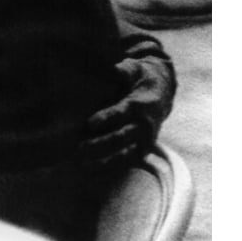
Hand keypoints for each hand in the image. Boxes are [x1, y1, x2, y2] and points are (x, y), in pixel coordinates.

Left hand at [79, 54, 175, 171]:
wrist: (160, 95)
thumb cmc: (139, 79)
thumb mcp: (135, 70)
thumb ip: (124, 70)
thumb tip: (114, 68)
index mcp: (138, 104)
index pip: (121, 113)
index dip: (106, 118)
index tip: (90, 123)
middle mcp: (143, 125)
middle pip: (121, 136)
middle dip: (101, 143)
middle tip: (80, 147)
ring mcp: (144, 140)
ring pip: (125, 154)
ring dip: (105, 161)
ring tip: (84, 165)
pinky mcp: (142, 150)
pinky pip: (127, 162)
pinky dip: (112, 168)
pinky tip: (93, 172)